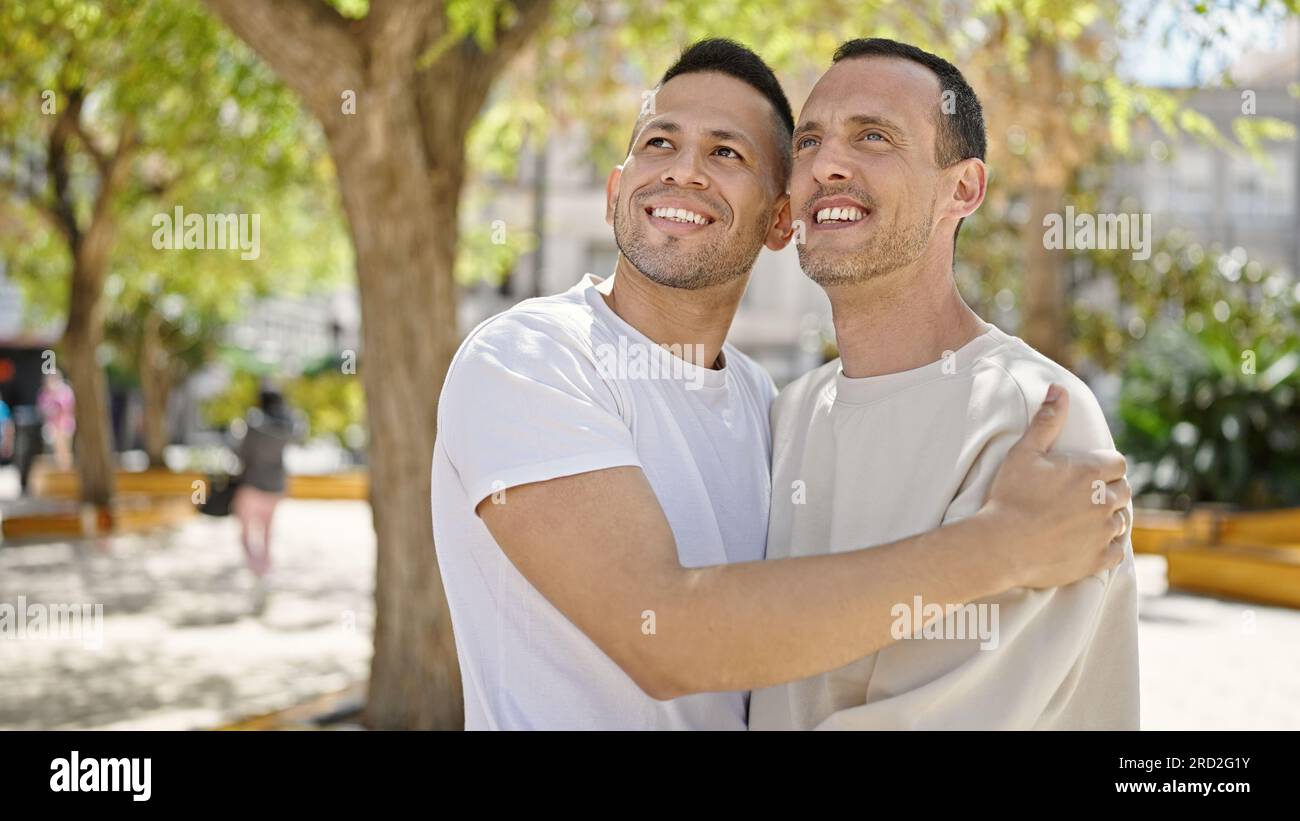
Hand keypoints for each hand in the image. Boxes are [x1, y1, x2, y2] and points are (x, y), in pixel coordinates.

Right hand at [980, 384, 1130, 588]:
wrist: (1001, 545)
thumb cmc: (1010, 495)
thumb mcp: (1024, 452)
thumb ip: (1047, 420)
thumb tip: (1059, 388)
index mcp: (1091, 473)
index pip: (1118, 463)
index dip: (1105, 466)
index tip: (1089, 472)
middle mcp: (1105, 502)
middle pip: (1124, 491)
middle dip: (1109, 490)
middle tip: (1085, 495)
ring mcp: (1103, 532)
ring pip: (1121, 520)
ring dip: (1108, 517)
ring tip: (1086, 518)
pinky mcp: (1097, 559)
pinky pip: (1117, 550)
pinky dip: (1108, 545)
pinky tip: (1091, 541)